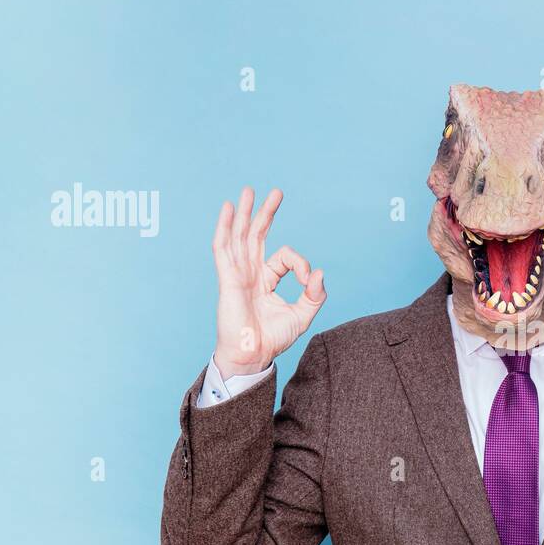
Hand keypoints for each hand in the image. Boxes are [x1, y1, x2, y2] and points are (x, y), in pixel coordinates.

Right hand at [211, 187, 325, 378]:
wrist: (253, 355)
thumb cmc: (273, 339)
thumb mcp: (303, 315)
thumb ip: (314, 294)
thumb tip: (320, 272)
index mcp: (267, 280)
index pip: (284, 257)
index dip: (300, 263)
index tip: (308, 279)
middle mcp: (251, 273)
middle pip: (257, 235)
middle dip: (266, 213)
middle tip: (276, 192)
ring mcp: (238, 274)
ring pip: (240, 236)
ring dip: (245, 213)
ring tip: (249, 190)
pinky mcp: (228, 278)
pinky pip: (223, 248)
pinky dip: (225, 227)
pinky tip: (229, 209)